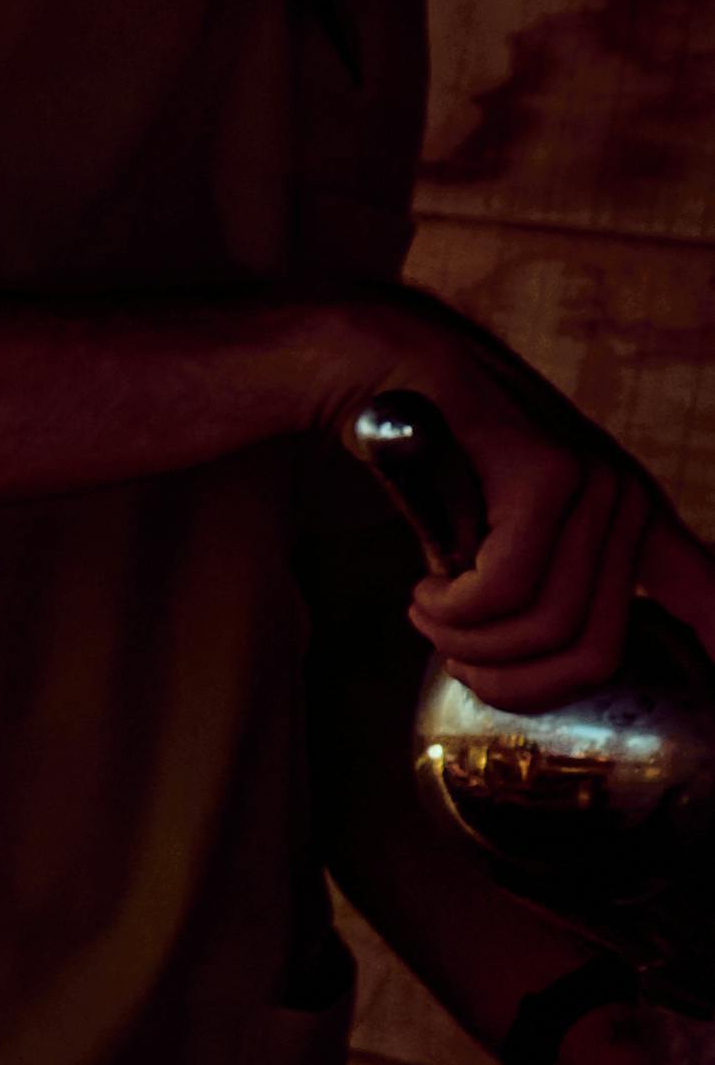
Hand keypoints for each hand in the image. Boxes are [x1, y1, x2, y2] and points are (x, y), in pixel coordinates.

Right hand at [364, 306, 697, 708]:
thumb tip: (605, 658)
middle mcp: (629, 503)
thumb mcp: (503, 538)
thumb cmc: (436, 462)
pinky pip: (504, 590)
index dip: (708, 642)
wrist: (382, 372)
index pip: (701, 599)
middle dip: (508, 681)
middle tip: (454, 656)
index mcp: (632, 522)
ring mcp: (593, 484)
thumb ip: (556, 586)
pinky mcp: (546, 474)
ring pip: (547, 627)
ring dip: (464, 644)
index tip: (709, 692)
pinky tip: (425, 591)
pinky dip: (449, 610)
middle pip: (593, 655)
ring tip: (430, 614)